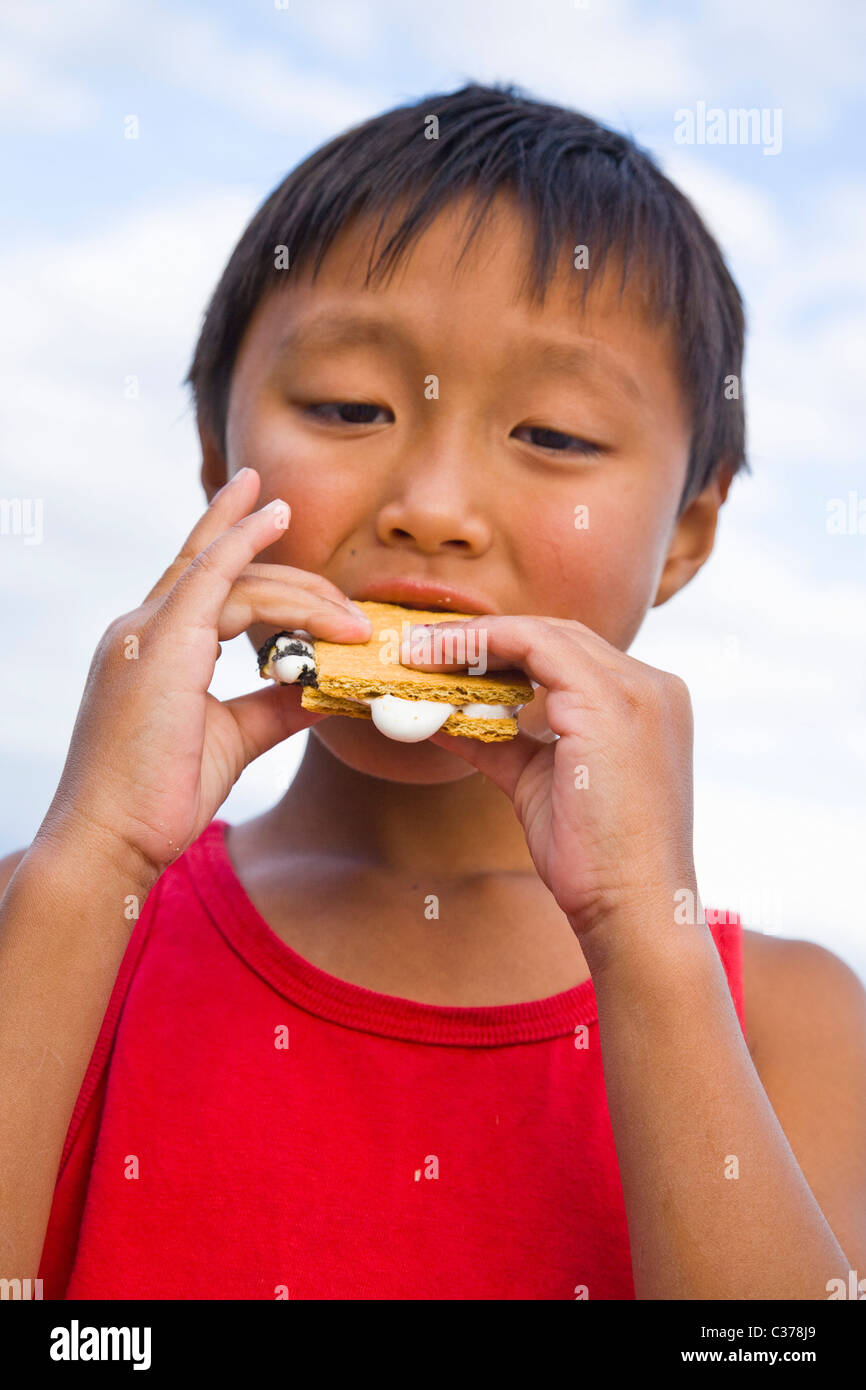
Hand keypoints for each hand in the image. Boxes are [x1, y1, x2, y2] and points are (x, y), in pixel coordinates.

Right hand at [42, 468, 371, 877]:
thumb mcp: (230, 740)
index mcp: (151, 648)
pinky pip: (212, 574)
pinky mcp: (160, 644)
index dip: (230, 530)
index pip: (197, 574)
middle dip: (293, 575)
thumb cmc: (158, 799)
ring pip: (232, 575)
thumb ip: (274, 708)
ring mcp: (146, 632)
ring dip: (300, 590)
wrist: (112, 840)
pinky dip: (245, 542)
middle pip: (222, 568)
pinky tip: (277, 519)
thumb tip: (320, 688)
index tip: (268, 501)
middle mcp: (142, 629)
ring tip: (350, 618)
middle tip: (349, 605)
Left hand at [402, 615, 696, 939]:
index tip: (444, 653)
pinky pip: (535, 649)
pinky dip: (484, 648)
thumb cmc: (595, 860)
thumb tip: (442, 718)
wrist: (633, 909)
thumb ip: (498, 741)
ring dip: (474, 638)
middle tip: (419, 644)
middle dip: (483, 635)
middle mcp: (652, 687)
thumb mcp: (535, 782)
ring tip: (420, 650)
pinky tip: (440, 661)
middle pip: (556, 635)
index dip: (504, 646)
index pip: (569, 653)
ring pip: (543, 634)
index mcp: (647, 703)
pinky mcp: (609, 703)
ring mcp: (637, 690)